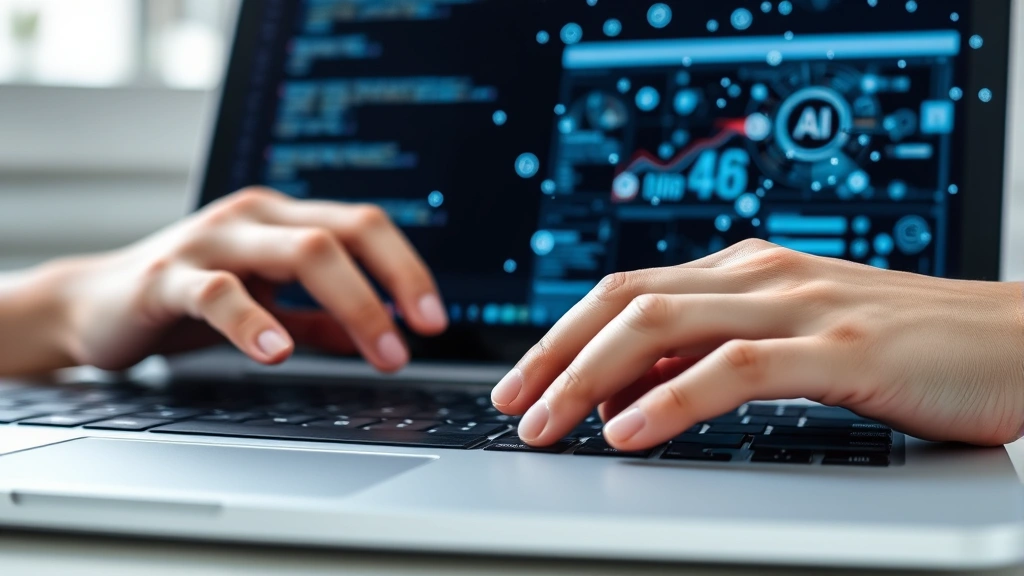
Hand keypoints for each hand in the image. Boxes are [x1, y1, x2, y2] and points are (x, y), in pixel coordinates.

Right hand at [53, 188, 446, 371]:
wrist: (90, 304)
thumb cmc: (187, 301)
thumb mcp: (268, 304)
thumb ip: (320, 318)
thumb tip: (380, 337)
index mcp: (282, 218)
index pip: (363, 226)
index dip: (406, 269)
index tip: (434, 320)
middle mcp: (254, 216)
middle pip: (343, 233)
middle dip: (391, 288)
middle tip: (415, 341)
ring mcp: (211, 239)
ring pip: (300, 250)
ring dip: (353, 304)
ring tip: (382, 354)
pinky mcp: (167, 276)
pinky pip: (219, 291)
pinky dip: (254, 321)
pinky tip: (278, 352)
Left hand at [491, 239, 1023, 448]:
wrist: (1022, 341)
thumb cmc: (906, 348)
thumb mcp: (792, 343)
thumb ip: (715, 354)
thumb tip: (632, 390)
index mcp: (745, 271)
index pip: (627, 293)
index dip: (562, 336)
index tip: (522, 383)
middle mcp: (761, 275)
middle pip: (626, 301)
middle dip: (555, 354)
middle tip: (511, 407)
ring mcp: (800, 306)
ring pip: (664, 325)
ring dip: (591, 377)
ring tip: (547, 426)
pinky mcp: (842, 347)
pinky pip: (735, 368)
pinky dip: (672, 400)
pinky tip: (628, 433)